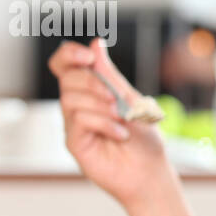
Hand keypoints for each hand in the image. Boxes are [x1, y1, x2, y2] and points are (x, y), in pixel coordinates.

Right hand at [48, 38, 170, 208]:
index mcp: (91, 91)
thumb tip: (95, 43)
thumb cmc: (144, 139)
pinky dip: (103, 123)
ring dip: (101, 105)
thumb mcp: (132, 100)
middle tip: (117, 99)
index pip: (65, 65)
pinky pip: (79, 121)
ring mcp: (73, 124)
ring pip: (71, 99)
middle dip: (92, 82)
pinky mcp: (74, 143)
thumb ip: (110, 75)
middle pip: (67, 78)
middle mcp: (78, 105)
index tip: (88, 56)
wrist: (150, 172)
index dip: (69, 54)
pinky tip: (120, 134)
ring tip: (122, 118)